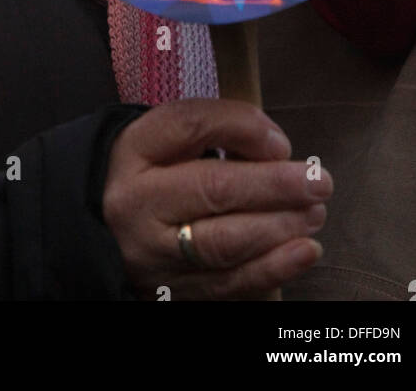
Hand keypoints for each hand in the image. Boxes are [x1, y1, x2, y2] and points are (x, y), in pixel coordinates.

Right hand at [102, 99, 330, 299]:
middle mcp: (137, 202)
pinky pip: (228, 284)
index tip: (280, 140)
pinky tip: (306, 251)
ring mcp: (151, 253)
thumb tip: (276, 148)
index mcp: (134, 151)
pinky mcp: (170, 291)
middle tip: (320, 182)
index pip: (188, 125)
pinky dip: (273, 268)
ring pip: (223, 242)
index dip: (242, 127)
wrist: (95, 232)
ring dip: (280, 227)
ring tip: (315, 213)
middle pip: (212, 188)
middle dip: (276, 185)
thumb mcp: (161, 141)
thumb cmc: (146, 176)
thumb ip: (212, 131)